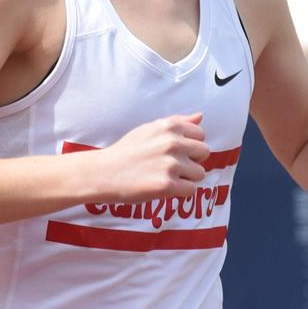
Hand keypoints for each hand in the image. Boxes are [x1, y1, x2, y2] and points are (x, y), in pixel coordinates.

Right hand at [91, 113, 210, 202]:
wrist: (103, 173)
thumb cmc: (126, 151)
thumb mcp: (149, 129)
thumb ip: (177, 122)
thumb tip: (200, 116)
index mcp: (169, 127)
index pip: (201, 134)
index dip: (190, 145)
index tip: (175, 152)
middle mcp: (172, 143)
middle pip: (204, 153)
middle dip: (192, 161)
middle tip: (171, 166)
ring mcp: (170, 164)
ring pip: (199, 173)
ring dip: (186, 178)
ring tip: (165, 177)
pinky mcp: (167, 185)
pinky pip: (191, 190)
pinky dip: (180, 192)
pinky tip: (164, 187)